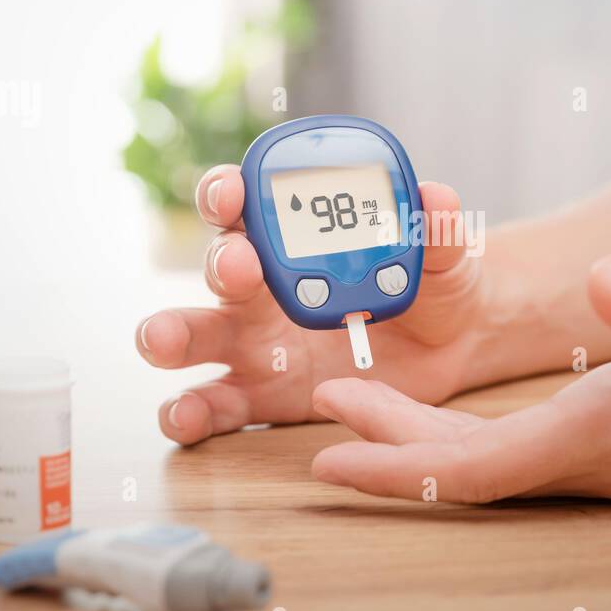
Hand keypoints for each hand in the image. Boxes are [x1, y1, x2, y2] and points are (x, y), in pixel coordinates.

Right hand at [136, 165, 487, 443]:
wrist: (448, 351)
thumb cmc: (434, 287)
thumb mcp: (445, 259)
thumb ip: (438, 233)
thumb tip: (437, 198)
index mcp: (294, 239)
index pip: (248, 205)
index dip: (230, 192)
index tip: (233, 193)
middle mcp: (263, 286)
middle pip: (221, 268)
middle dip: (220, 264)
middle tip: (238, 268)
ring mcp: (256, 344)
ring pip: (199, 336)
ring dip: (173, 334)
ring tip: (162, 340)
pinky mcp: (262, 395)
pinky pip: (217, 405)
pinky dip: (190, 412)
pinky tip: (183, 418)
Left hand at [309, 238, 610, 502]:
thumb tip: (607, 287)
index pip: (490, 466)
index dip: (405, 464)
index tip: (333, 454)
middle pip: (480, 472)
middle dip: (396, 445)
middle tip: (328, 404)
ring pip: (502, 465)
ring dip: (427, 438)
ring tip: (362, 396)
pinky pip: (531, 454)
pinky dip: (472, 436)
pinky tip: (448, 409)